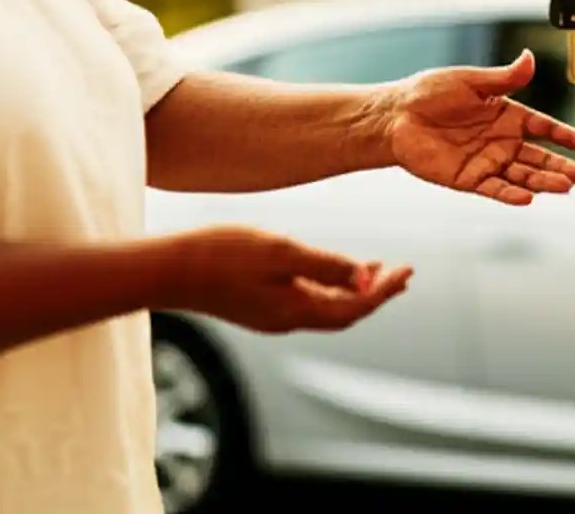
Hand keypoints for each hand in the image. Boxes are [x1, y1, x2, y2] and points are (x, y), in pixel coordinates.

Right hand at [157, 226, 411, 333]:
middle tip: (402, 273)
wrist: (166, 271)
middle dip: (376, 293)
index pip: (357, 306)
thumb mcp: (281, 252)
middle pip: (346, 313)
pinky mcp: (255, 307)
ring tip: (376, 269)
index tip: (408, 271)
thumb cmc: (221, 256)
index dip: (386, 290)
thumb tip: (368, 278)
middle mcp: (287, 321)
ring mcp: (270, 316)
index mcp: (298, 311)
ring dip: (353, 290)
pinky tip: (326, 270)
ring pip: (326, 309)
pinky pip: (304, 302)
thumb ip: (326, 265)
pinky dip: (327, 288)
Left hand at [386, 50, 574, 205]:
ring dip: (544, 182)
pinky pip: (494, 189)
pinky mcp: (468, 179)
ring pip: (523, 176)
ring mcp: (487, 162)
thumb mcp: (471, 81)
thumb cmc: (430, 92)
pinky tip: (528, 197)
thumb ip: (504, 78)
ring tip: (566, 187)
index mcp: (508, 115)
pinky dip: (511, 194)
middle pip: (540, 158)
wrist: (395, 115)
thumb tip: (530, 57)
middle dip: (563, 168)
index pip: (546, 127)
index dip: (568, 137)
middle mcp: (502, 141)